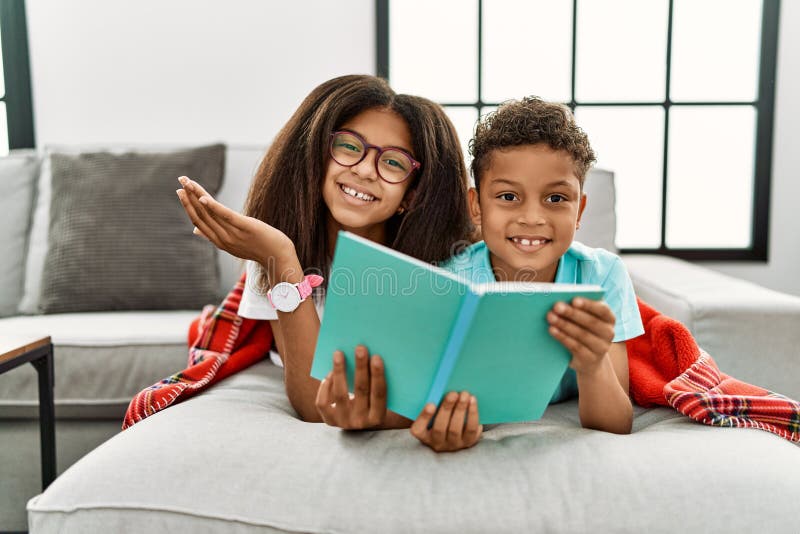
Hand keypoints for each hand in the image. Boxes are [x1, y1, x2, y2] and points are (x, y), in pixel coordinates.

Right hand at [176, 176, 294, 265]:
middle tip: (180, 181)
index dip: (188, 207)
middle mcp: (223, 239)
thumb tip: (195, 231)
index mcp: (219, 241)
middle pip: (201, 216)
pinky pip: (226, 216)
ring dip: (197, 196)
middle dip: (188, 198)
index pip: (198, 222)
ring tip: (188, 183)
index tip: (181, 192)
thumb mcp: (233, 244)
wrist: (279, 257)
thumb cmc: (258, 248)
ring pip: (210, 213)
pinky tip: (203, 197)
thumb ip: (214, 236)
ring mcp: (233, 234)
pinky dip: (213, 207)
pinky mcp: (245, 227)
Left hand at [315, 345, 387, 428]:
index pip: (379, 394)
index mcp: (378, 418)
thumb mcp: (380, 400)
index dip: (378, 375)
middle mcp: (361, 422)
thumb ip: (380, 384)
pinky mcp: (329, 420)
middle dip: (361, 367)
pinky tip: (330, 373)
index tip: (376, 357)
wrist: (357, 423)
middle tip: (360, 348)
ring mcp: (344, 421)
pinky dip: (325, 386)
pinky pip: (323, 402)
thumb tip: (375, 357)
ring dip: (340, 371)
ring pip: (340, 394)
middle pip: (361, 390)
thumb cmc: (371, 403)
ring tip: (339, 354)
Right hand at [410, 391, 482, 451]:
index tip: (430, 404)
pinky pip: (471, 429)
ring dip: (461, 410)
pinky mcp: (468, 442)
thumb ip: (433, 403)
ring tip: (464, 395)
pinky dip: (472, 414)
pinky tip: (472, 401)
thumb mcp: (434, 413)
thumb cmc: (441, 416)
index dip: (424, 417)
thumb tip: (440, 386)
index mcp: (423, 435)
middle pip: (440, 428)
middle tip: (453, 394)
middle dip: (447, 409)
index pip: (418, 429)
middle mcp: (437, 443)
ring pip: (456, 429)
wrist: (458, 431)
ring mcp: (453, 444)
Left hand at [547, 297, 615, 374]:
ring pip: (582, 334)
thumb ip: (578, 307)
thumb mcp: (584, 318)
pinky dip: (562, 337)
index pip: (602, 310)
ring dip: (564, 324)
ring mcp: (601, 348)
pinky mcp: (590, 359)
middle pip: (591, 322)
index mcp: (609, 318)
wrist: (588, 359)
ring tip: (550, 317)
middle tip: (556, 306)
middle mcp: (609, 333)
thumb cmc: (583, 330)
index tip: (574, 300)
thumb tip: (561, 300)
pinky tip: (552, 330)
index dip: (588, 304)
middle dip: (572, 313)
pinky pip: (575, 346)